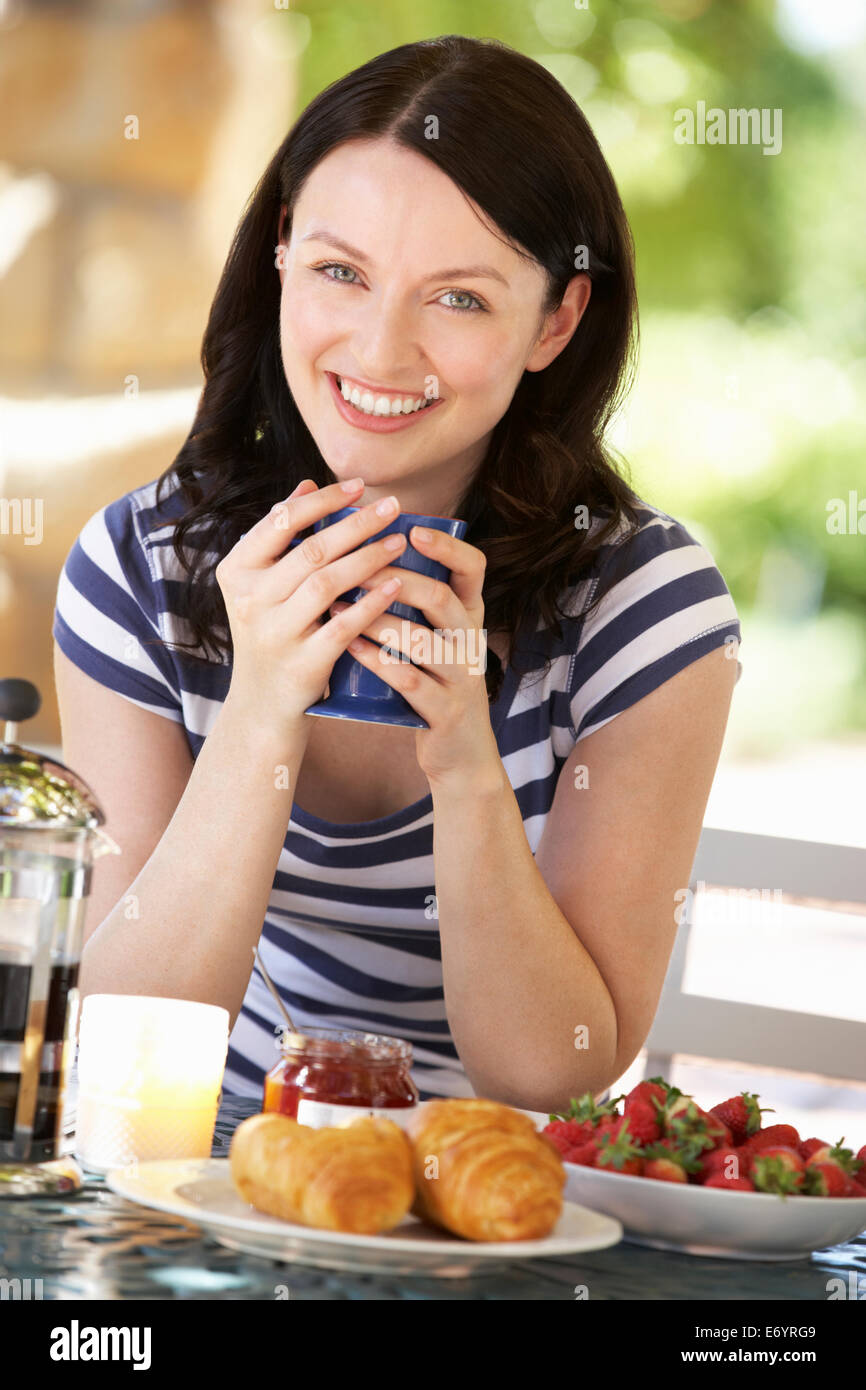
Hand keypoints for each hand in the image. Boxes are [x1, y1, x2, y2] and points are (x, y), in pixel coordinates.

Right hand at [215, 478, 410, 730]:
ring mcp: (274, 634)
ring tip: (398, 541)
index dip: (322, 501)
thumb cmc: (272, 630)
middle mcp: (250, 601)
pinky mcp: (302, 664)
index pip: (280, 521)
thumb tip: (308, 485)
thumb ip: (281, 537)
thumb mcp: (262, 585)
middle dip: (356, 524)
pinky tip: (397, 583)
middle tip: (391, 507)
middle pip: (310, 550)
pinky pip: (343, 625)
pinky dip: (372, 602)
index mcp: (237, 571)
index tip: (358, 486)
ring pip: (327, 583)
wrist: (262, 703)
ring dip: (368, 558)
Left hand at [328, 523, 503, 789]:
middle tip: (352, 567)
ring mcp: (462, 678)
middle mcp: (471, 641)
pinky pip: (410, 682)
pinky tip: (350, 648)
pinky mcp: (447, 712)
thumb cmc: (435, 683)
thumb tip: (366, 551)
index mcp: (470, 616)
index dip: (447, 547)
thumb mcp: (437, 638)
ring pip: (421, 640)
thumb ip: (415, 603)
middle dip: (394, 578)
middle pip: (440, 597)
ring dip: (376, 620)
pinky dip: (378, 662)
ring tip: (337, 605)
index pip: (473, 568)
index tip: (412, 529)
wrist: (460, 752)